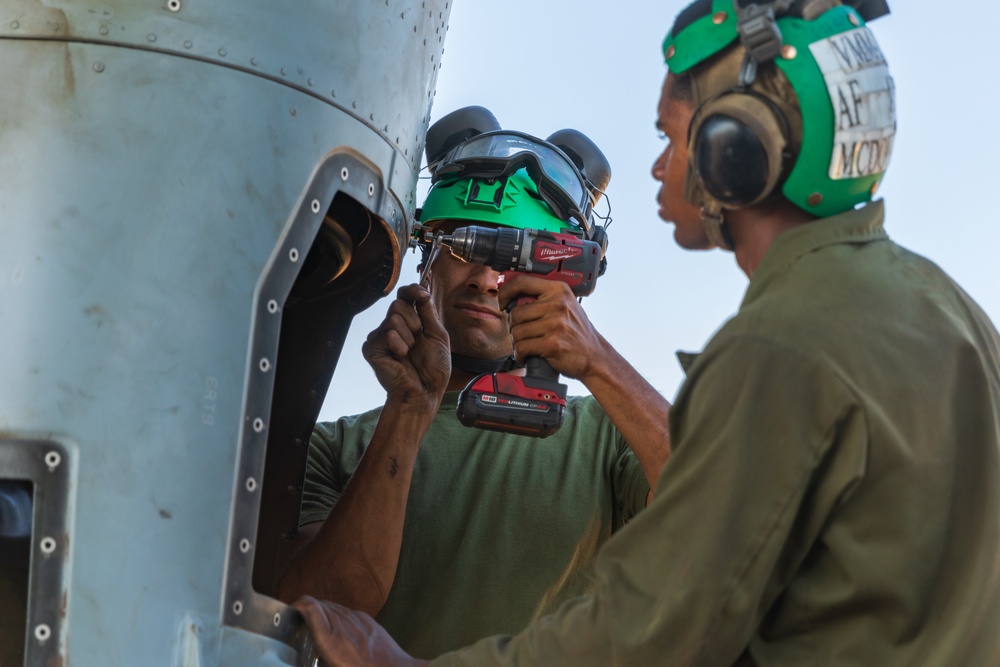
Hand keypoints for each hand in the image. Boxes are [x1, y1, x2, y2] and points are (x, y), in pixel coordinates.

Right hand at [293, 596, 428, 666]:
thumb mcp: (332, 665)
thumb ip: (319, 658)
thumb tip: (306, 659)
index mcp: (330, 638)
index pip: (309, 605)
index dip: (297, 605)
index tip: (290, 612)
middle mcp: (342, 622)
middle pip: (319, 604)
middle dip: (306, 611)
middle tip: (299, 625)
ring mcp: (356, 618)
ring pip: (333, 607)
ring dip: (322, 614)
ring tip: (317, 630)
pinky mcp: (367, 619)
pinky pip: (347, 612)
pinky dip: (338, 618)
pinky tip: (338, 633)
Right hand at [362, 284, 450, 408]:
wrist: (425, 390)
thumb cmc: (433, 368)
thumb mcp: (438, 335)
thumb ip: (429, 312)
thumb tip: (424, 291)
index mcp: (409, 321)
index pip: (405, 296)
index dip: (412, 291)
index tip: (422, 294)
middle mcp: (392, 326)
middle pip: (398, 304)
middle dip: (414, 322)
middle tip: (418, 342)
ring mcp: (380, 337)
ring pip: (393, 318)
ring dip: (409, 338)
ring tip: (409, 353)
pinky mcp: (372, 348)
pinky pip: (387, 334)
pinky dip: (400, 347)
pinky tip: (400, 359)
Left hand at [499, 274, 604, 380]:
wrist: (595, 356)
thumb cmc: (576, 332)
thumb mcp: (565, 305)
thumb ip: (543, 298)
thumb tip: (511, 296)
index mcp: (558, 290)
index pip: (522, 282)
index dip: (505, 291)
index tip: (502, 302)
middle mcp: (557, 304)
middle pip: (515, 313)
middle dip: (513, 327)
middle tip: (521, 334)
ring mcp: (555, 324)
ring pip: (517, 332)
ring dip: (516, 343)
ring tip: (526, 345)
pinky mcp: (552, 344)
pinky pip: (522, 347)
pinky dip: (520, 354)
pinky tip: (527, 355)